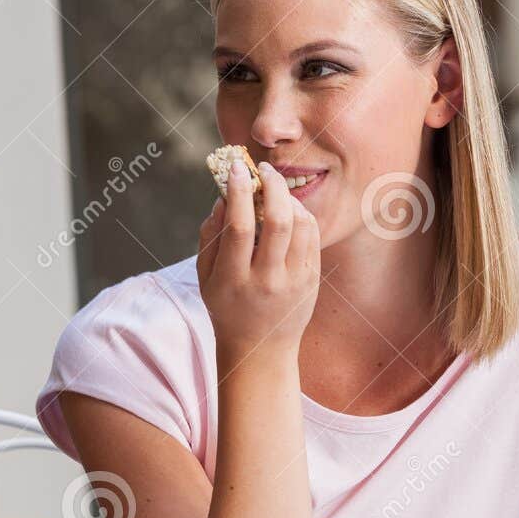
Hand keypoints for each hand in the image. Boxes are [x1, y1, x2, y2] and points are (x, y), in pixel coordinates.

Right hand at [197, 158, 319, 358]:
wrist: (261, 349)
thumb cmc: (227, 306)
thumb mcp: (206, 276)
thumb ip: (209, 236)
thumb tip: (224, 196)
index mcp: (233, 280)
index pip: (239, 227)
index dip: (238, 192)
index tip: (237, 168)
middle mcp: (267, 280)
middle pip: (278, 221)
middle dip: (272, 185)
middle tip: (264, 168)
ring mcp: (294, 281)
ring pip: (301, 224)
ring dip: (288, 198)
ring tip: (275, 190)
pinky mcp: (312, 280)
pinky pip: (312, 235)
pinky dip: (301, 214)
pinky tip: (289, 209)